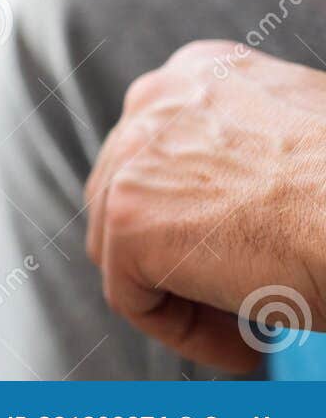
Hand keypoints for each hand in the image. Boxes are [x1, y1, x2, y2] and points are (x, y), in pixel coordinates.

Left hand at [85, 41, 325, 371]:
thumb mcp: (293, 140)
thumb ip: (239, 152)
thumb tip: (225, 199)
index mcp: (196, 75)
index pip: (157, 153)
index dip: (191, 215)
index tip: (238, 252)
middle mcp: (154, 102)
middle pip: (127, 196)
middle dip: (175, 255)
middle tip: (237, 296)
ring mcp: (133, 158)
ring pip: (123, 249)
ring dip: (182, 294)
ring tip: (247, 322)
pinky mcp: (128, 220)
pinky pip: (133, 297)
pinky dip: (184, 331)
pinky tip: (246, 342)